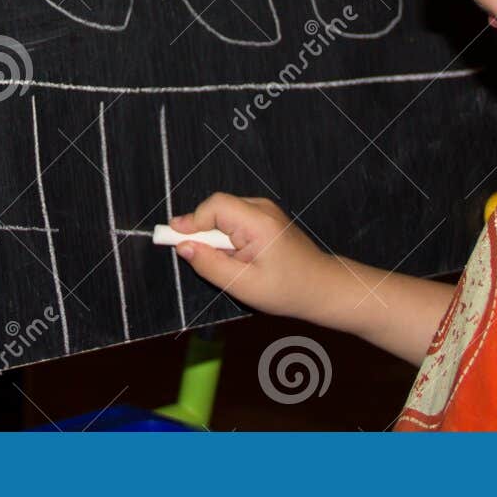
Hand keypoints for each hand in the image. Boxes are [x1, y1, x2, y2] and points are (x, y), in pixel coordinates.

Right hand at [169, 193, 340, 322]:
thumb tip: (182, 247)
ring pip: (224, 213)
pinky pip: (234, 219)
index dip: (192, 221)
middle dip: (203, 232)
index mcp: (258, 222)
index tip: (174, 240)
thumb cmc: (286, 290)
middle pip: (217, 208)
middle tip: (199, 258)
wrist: (321, 287)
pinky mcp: (265, 216)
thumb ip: (210, 265)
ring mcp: (265, 210)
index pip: (215, 206)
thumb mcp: (243, 285)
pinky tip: (237, 257)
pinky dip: (227, 236)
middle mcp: (262, 208)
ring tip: (227, 262)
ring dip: (215, 235)